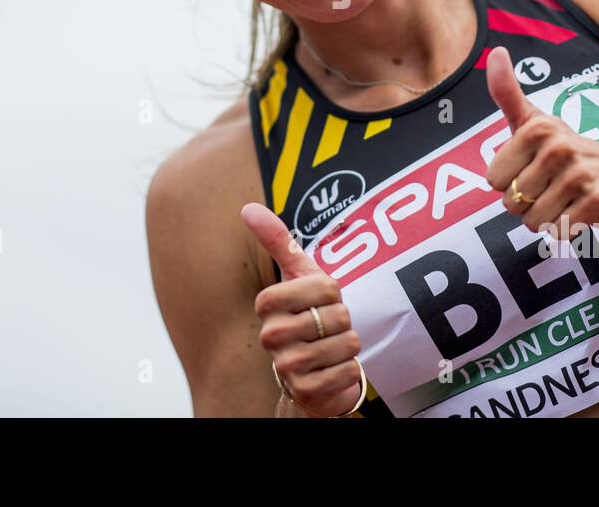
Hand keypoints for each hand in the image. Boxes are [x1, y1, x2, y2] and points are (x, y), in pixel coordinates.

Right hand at [240, 202, 363, 416]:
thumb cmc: (306, 315)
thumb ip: (277, 240)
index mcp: (267, 303)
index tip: (318, 302)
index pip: (325, 286)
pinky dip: (350, 369)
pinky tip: (332, 370)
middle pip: (338, 314)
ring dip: (348, 345)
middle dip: (343, 320)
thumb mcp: (298, 275)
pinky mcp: (305, 391)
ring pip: (346, 342)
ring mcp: (286, 366)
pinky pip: (348, 370)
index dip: (333, 293)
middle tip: (326, 327)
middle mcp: (271, 335)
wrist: (310, 372)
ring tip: (330, 348)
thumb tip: (248, 207)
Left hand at [484, 46, 598, 239]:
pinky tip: (582, 212)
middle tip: (553, 188)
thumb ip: (508, 93)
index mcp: (537, 128)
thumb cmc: (571, 152)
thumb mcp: (537, 122)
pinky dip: (567, 230)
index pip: (493, 180)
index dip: (509, 183)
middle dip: (527, 204)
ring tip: (567, 200)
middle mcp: (559, 149)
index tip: (532, 170)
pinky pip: (559, 232)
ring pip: (533, 221)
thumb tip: (497, 52)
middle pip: (512, 203)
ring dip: (546, 220)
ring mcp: (580, 176)